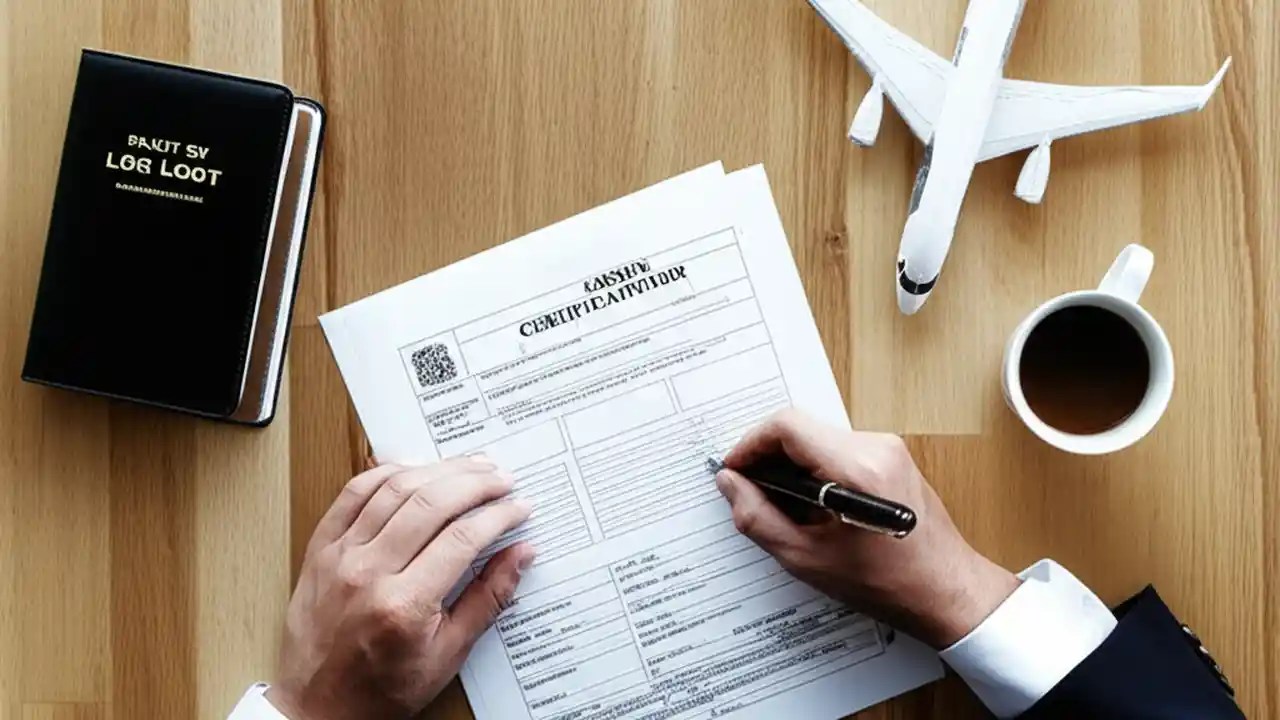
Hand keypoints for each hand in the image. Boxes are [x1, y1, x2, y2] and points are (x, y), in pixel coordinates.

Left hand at [265, 457, 534, 719]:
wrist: (317, 707)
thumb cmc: (382, 689)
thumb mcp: (447, 655)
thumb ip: (488, 599)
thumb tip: (522, 554)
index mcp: (403, 606)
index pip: (462, 539)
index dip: (498, 516)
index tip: (519, 507)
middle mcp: (367, 574)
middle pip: (430, 503)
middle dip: (474, 482)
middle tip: (502, 478)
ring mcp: (339, 557)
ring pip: (393, 489)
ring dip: (437, 470)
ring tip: (468, 466)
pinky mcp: (320, 549)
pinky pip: (352, 494)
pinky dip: (385, 472)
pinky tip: (413, 468)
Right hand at [715, 410, 1018, 647]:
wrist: (947, 591)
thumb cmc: (887, 584)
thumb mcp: (807, 559)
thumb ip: (758, 518)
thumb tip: (730, 484)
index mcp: (857, 469)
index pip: (787, 426)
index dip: (751, 444)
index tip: (735, 471)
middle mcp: (876, 447)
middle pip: (802, 430)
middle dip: (769, 458)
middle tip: (753, 495)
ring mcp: (889, 449)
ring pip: (819, 440)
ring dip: (793, 466)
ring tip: (785, 509)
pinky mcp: (893, 458)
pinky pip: (839, 450)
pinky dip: (816, 470)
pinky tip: (813, 508)